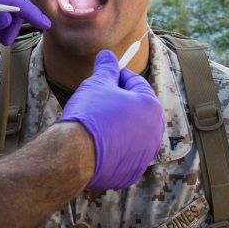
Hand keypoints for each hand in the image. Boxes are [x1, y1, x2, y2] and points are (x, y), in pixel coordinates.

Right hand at [57, 51, 164, 188]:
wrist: (74, 155)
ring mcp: (145, 155)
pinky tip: (97, 144)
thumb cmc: (89, 114)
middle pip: (137, 109)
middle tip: (100, 99)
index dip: (119, 76)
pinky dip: (114, 148)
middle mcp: (154, 132)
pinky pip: (124, 155)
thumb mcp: (97, 83)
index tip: (106, 75)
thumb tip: (107, 55)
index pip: (136, 83)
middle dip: (121, 102)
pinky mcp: (132, 172)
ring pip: (132, 133)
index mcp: (151, 107)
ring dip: (118, 126)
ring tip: (97, 122)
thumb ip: (106, 68)